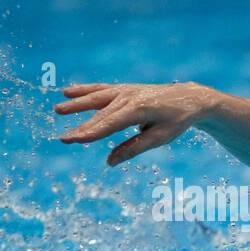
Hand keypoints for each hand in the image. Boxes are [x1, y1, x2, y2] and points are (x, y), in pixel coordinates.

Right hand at [55, 81, 217, 165]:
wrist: (189, 98)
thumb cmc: (176, 121)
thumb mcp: (160, 137)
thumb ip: (134, 148)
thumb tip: (110, 162)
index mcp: (140, 109)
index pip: (110, 124)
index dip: (91, 133)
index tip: (73, 140)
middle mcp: (130, 97)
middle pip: (101, 114)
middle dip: (81, 127)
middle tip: (63, 138)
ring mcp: (126, 90)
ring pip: (97, 98)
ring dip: (77, 104)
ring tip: (58, 110)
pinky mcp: (124, 88)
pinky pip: (101, 89)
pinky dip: (84, 90)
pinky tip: (67, 92)